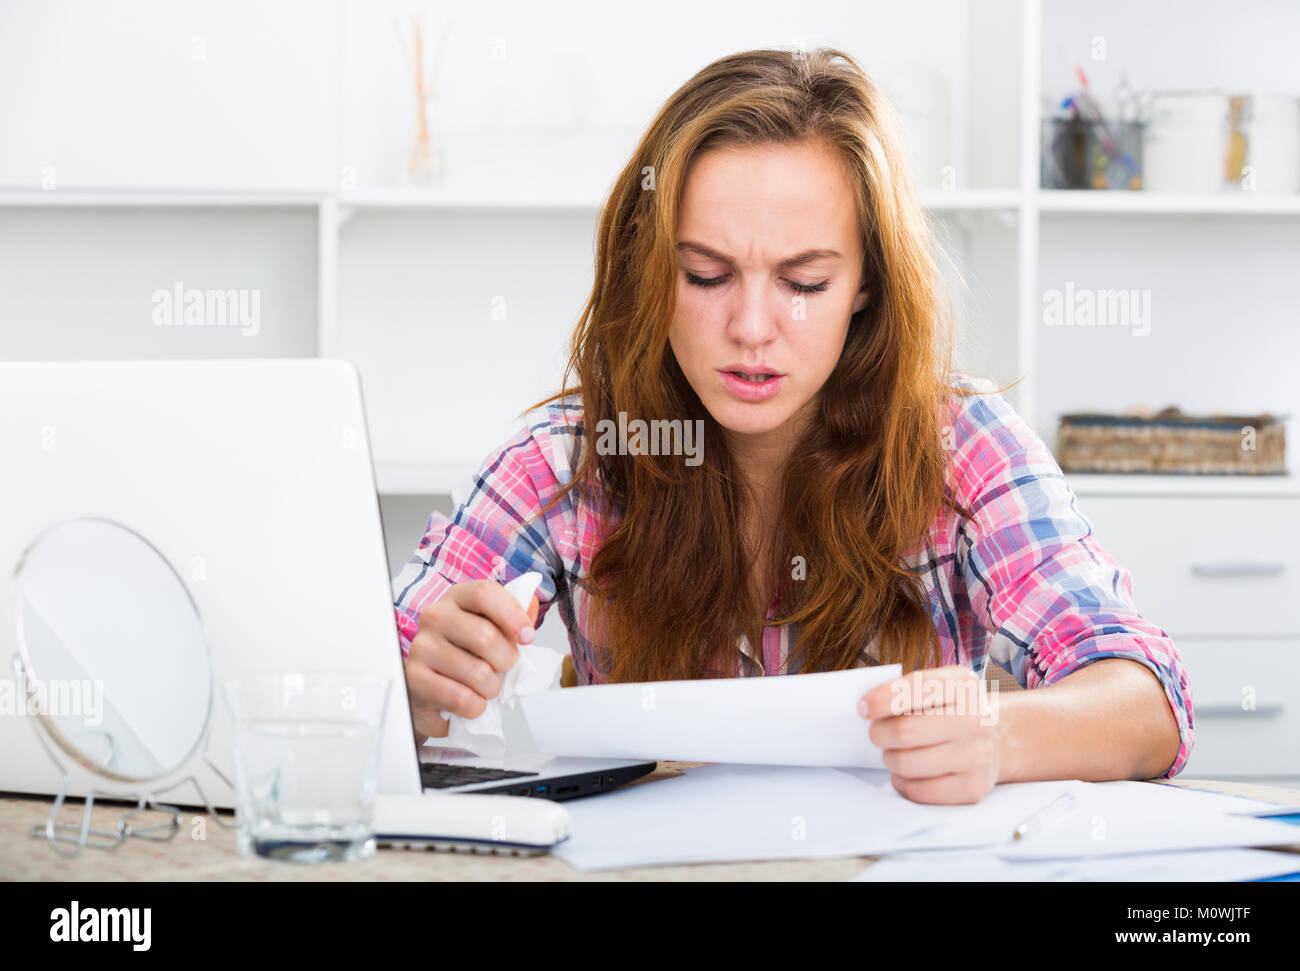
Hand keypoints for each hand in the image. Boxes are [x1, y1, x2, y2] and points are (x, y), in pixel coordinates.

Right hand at [403, 580, 538, 741]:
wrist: (432, 693)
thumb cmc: (467, 656)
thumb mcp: (493, 631)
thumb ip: (515, 617)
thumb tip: (531, 604)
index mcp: (457, 598)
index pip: (485, 594)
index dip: (512, 615)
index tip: (527, 637)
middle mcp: (435, 616)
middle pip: (486, 636)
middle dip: (506, 661)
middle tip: (502, 669)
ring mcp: (421, 647)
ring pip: (477, 673)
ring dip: (491, 688)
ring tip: (483, 687)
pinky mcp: (414, 679)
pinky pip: (461, 698)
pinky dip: (475, 707)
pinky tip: (469, 701)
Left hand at [859, 665, 1000, 803]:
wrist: (992, 741)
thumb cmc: (950, 711)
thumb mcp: (938, 686)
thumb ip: (905, 690)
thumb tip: (865, 708)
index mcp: (964, 684)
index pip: (915, 689)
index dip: (881, 700)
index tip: (863, 708)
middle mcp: (977, 719)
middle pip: (906, 730)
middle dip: (879, 733)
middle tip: (877, 733)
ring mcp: (979, 755)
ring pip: (907, 763)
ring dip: (889, 759)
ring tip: (894, 752)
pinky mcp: (973, 788)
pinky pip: (918, 790)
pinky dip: (902, 782)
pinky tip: (907, 772)